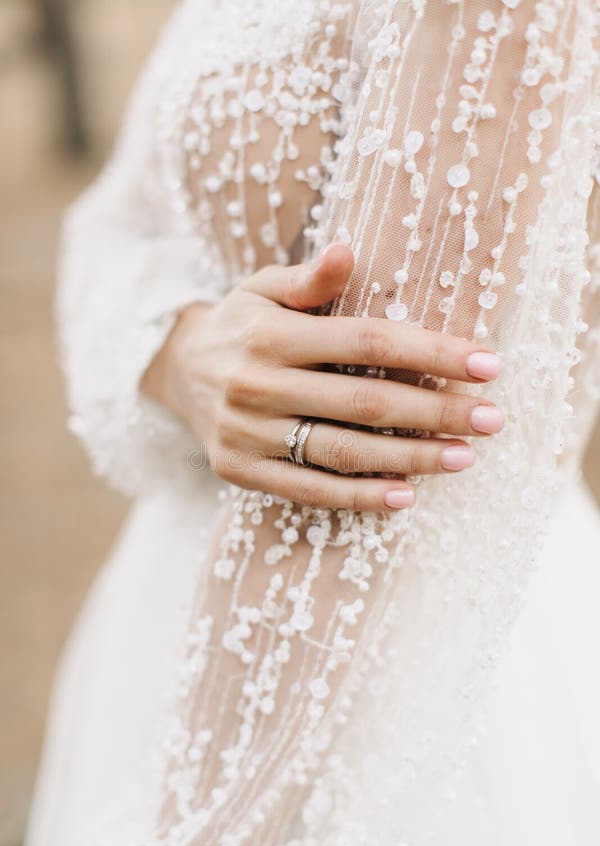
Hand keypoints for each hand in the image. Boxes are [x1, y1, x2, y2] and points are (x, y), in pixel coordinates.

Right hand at [142, 245, 503, 511]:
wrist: (175, 371)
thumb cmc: (240, 324)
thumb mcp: (262, 288)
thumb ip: (308, 280)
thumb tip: (347, 249)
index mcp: (271, 334)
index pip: (367, 342)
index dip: (431, 353)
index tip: (488, 364)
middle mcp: (257, 384)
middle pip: (364, 403)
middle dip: (437, 412)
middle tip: (494, 419)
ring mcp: (246, 433)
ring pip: (342, 452)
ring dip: (409, 458)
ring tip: (465, 458)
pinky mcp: (239, 471)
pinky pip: (307, 490)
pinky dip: (358, 497)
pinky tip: (405, 497)